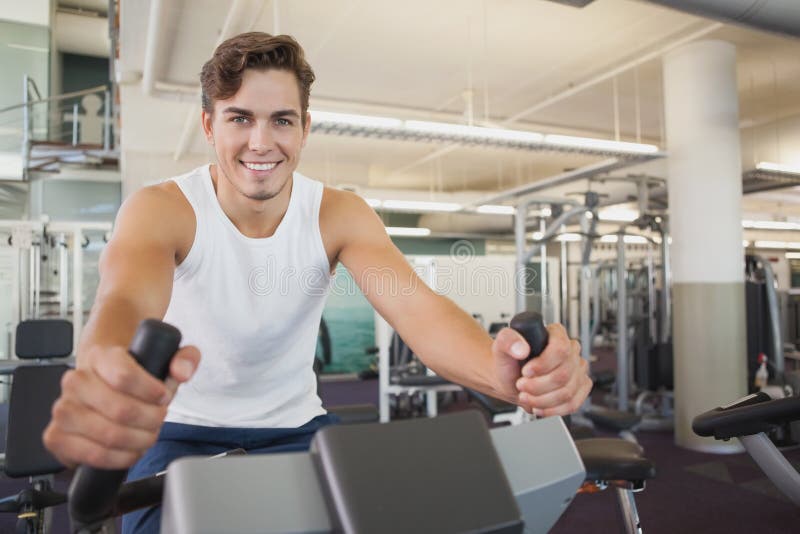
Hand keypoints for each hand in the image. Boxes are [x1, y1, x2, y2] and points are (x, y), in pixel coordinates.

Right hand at [43, 345, 199, 468]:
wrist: (102, 384)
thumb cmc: (133, 376)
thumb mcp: (164, 358)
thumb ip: (184, 358)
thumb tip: (182, 371)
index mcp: (100, 357)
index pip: (124, 375)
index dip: (152, 391)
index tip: (163, 397)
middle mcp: (76, 381)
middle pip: (121, 410)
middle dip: (151, 421)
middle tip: (158, 420)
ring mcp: (63, 410)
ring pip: (109, 435)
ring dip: (138, 441)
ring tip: (147, 436)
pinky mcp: (56, 436)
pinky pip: (92, 455)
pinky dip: (119, 458)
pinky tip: (130, 450)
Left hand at [492, 322, 590, 415]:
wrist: (509, 379)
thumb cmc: (508, 361)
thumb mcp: (501, 346)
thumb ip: (507, 340)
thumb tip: (522, 348)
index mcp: (556, 334)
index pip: (561, 349)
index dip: (543, 364)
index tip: (526, 371)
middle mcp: (571, 351)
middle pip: (564, 375)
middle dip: (538, 386)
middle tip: (521, 385)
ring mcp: (577, 370)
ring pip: (567, 392)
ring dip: (542, 399)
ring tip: (526, 396)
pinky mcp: (580, 387)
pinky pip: (573, 403)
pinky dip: (552, 409)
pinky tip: (539, 405)